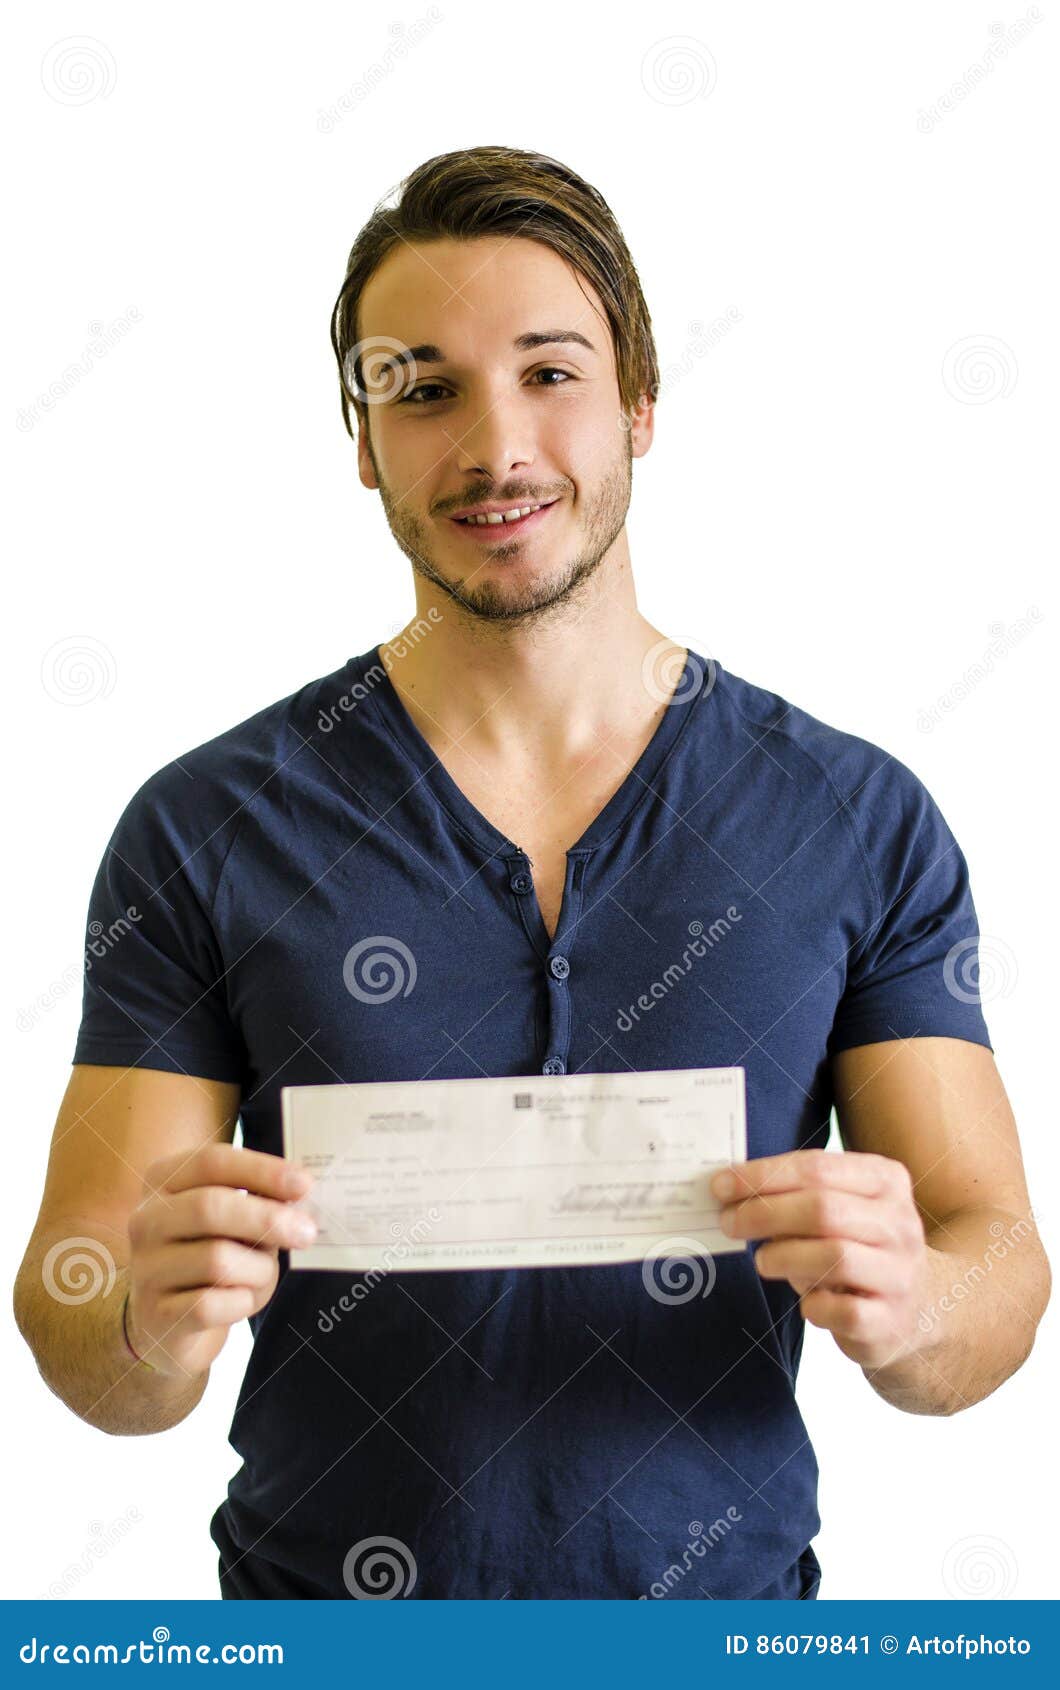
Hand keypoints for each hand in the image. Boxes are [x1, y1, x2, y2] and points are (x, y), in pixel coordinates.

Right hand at [125, 1143, 316, 1379]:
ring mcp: (146, 1269)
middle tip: (306, 1232)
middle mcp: (146, 1220)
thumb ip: (259, 1200)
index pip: (212, 1162)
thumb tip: (299, 1193)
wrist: (169, 1320)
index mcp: (163, 1182)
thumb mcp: (231, 1220)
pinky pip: (210, 1305)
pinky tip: (240, 1300)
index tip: (304, 1184)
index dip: (262, 1170)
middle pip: (209, 1207)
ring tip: (261, 1275)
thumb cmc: (210, 1254)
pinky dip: (241, 1303)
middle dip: (267, 1218)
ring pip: (217, 1260)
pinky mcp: (156, 1314)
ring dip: (258, 1270)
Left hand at [711, 1149, 929, 1368]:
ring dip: (784, 1256)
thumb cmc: (861, 1247)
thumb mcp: (845, 1207)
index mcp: (885, 1181)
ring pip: (834, 1256)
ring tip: (763, 1261)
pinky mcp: (890, 1321)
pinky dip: (812, 1306)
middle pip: (823, 1209)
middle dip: (764, 1213)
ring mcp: (899, 1274)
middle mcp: (899, 1224)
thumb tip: (732, 1191)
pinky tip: (805, 1302)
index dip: (763, 1175)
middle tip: (729, 1222)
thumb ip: (800, 1194)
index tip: (721, 1185)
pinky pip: (842, 1310)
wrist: (921, 1308)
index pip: (817, 1167)